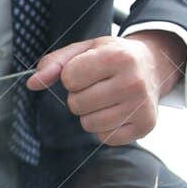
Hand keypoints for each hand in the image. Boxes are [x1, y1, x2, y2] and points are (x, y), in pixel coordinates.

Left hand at [27, 30, 185, 145]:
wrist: (153, 65)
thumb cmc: (114, 56)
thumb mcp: (86, 49)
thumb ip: (55, 62)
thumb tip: (33, 82)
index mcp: (117, 57)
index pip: (70, 78)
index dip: (71, 76)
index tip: (87, 70)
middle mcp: (133, 82)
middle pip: (77, 104)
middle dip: (80, 96)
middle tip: (99, 85)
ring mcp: (141, 106)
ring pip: (89, 124)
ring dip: (91, 113)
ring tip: (107, 98)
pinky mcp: (145, 126)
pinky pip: (105, 137)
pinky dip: (105, 127)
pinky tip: (117, 111)